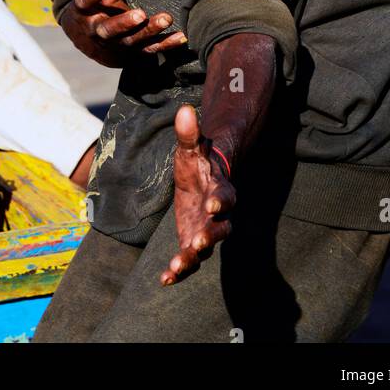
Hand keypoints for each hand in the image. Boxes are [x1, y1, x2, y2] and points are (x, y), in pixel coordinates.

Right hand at [63, 0, 186, 63]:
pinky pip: (151, 50)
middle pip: (109, 29)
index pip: (86, 1)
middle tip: (139, 14)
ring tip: (166, 18)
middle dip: (123, 23)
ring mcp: (118, 42)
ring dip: (149, 32)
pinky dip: (166, 44)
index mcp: (85, 8)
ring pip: (132, 41)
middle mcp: (99, 28)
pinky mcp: (134, 50)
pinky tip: (181, 37)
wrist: (92, 37)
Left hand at [160, 105, 235, 285]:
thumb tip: (184, 110)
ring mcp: (207, 229)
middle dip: (210, 235)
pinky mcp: (193, 240)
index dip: (220, 200)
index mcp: (220, 189)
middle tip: (199, 242)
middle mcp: (218, 214)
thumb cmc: (198, 162)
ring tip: (176, 267)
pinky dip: (179, 270)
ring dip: (192, 258)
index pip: (225, 195)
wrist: (202, 179)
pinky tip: (164, 279)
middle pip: (220, 228)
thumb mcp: (190, 148)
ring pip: (205, 248)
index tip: (213, 204)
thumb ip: (188, 133)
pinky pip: (190, 259)